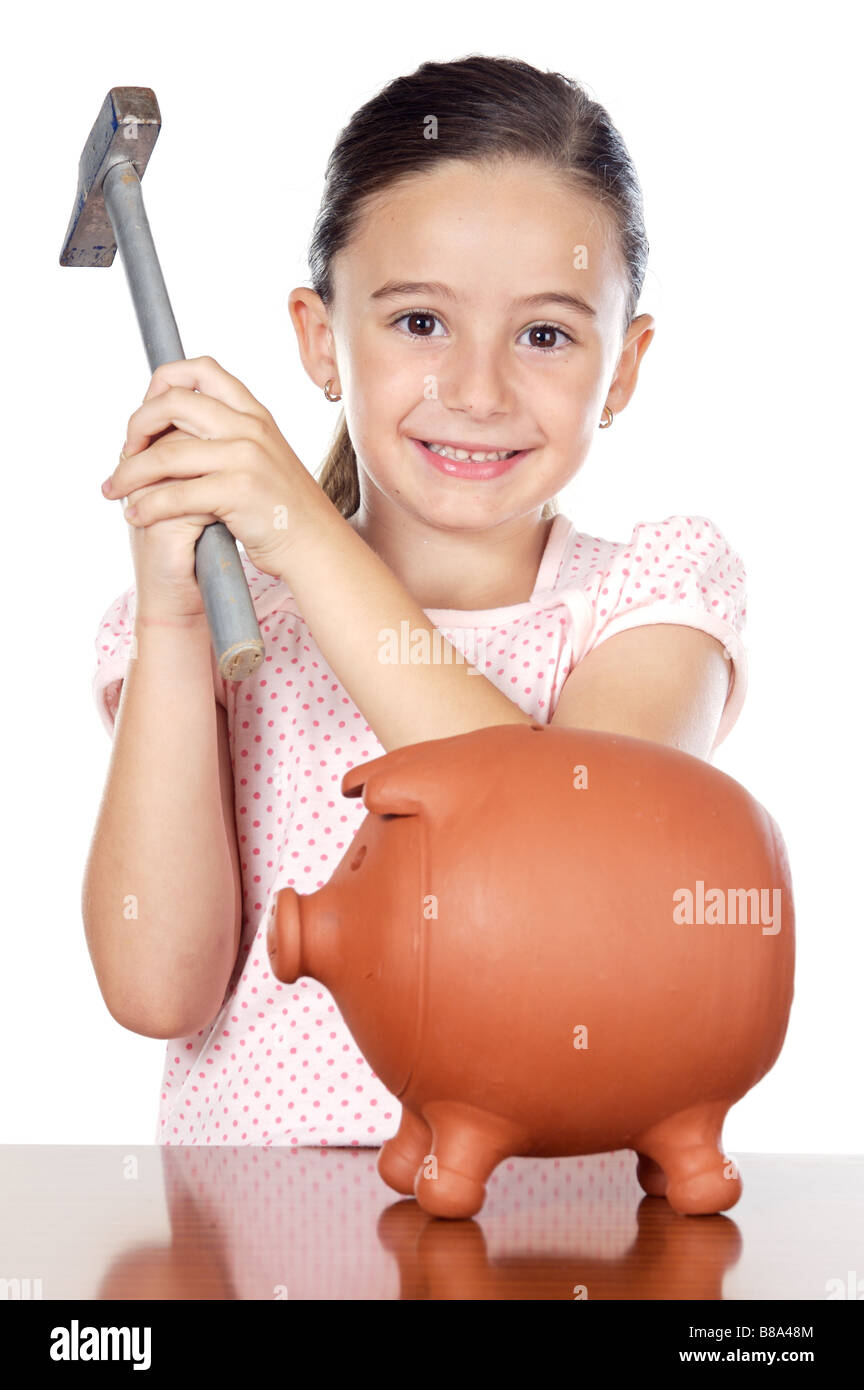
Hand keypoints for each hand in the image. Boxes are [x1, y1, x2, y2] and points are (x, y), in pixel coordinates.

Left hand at [104, 356, 325, 581]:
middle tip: (123, 454)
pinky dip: (147, 505)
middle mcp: (250, 427)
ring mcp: (246, 457)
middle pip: (172, 403)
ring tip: (113, 489)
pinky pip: (175, 494)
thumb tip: (177, 427)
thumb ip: (229, 435)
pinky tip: (134, 515)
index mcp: (254, 413)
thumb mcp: (263, 456)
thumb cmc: (282, 508)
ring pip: (166, 452)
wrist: (315, 545)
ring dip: (129, 473)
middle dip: (136, 427)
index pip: (200, 370)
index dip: (161, 383)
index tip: (146, 417)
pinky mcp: (238, 491)